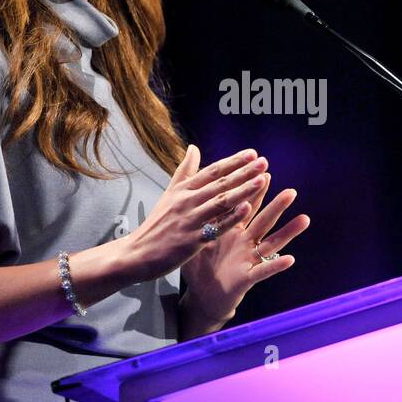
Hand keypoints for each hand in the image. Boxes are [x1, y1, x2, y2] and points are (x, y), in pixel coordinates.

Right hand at [124, 144, 268, 283]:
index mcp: (183, 190)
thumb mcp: (168, 194)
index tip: (252, 153)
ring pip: (221, 202)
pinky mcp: (192, 240)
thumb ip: (184, 171)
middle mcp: (187, 201)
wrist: (137, 253)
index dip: (233, 161)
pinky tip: (246, 208)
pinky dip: (231, 217)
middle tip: (263, 162)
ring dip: (242, 190)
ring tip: (261, 180)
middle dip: (243, 172)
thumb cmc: (156, 225)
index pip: (212, 171)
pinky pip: (215, 227)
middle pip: (220, 183)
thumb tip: (194, 148)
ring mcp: (190, 220)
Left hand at [180, 162, 309, 329]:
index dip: (254, 189)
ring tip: (304, 219)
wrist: (202, 296)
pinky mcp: (247, 278)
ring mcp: (249, 259)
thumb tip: (187, 190)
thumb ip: (197, 214)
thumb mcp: (196, 236)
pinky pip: (262, 271)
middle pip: (264, 220)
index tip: (263, 170)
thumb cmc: (200, 266)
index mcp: (233, 230)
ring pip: (271, 243)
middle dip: (277, 206)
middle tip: (292, 191)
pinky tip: (290, 259)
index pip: (246, 205)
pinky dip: (276, 266)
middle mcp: (245, 242)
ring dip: (288, 231)